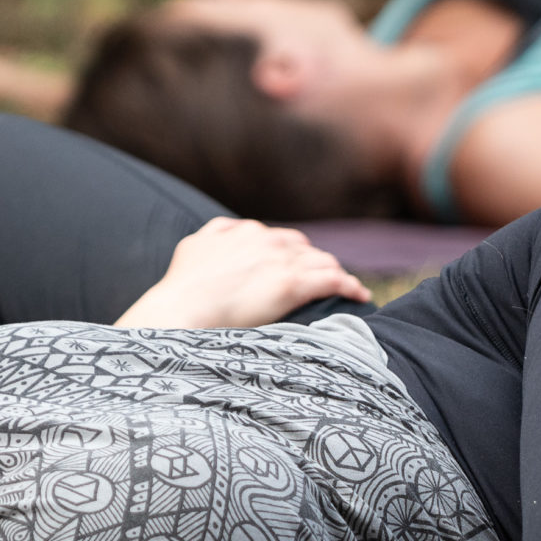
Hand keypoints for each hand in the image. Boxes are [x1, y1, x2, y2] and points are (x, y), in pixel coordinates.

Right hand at [114, 217, 372, 328]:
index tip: (296, 268)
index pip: (280, 239)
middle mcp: (265, 240)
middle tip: (324, 281)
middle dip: (315, 263)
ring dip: (336, 274)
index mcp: (243, 231)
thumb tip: (217, 236)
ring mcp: (280, 261)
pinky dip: (350, 286)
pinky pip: (332, 280)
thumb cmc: (180, 290)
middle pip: (303, 248)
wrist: (180, 309)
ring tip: (347, 288)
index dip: (291, 254)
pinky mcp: (292, 284)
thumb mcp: (193, 248)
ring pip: (322, 262)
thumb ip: (211, 237)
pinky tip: (360, 295)